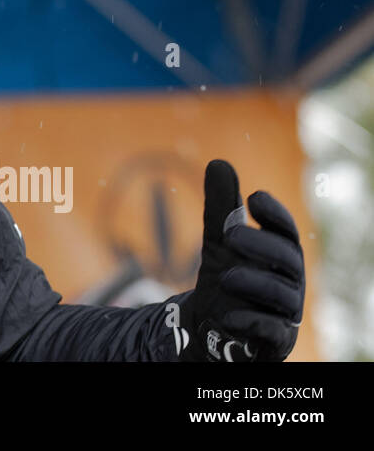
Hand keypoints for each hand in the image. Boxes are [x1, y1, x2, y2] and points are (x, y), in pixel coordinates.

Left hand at [176, 159, 303, 361]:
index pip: (288, 231)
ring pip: (280, 295)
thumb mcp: (219, 241)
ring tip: (225, 276)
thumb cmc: (227, 275)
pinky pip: (270, 331)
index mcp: (281, 254)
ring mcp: (285, 313)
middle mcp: (290, 282)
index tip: (254, 197)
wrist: (212, 323)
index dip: (276, 214)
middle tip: (230, 235)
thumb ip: (220, 207)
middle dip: (262, 245)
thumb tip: (219, 163)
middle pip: (289, 260)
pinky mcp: (274, 341)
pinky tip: (229, 316)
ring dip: (253, 282)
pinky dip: (251, 321)